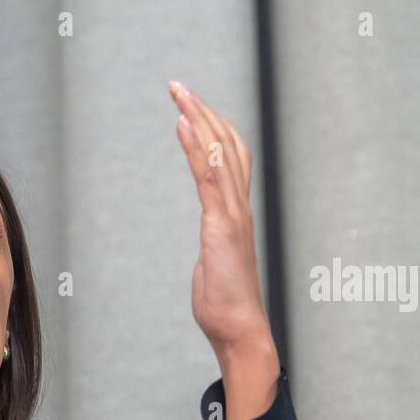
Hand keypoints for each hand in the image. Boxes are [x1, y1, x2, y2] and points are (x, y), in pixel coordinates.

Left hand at [169, 80, 271, 353]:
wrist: (240, 332)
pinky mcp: (222, 226)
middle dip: (203, 112)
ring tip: (179, 93)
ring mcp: (232, 215)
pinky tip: (182, 124)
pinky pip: (208, 178)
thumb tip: (211, 252)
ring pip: (218, 153)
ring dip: (198, 119)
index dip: (213, 131)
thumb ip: (214, 250)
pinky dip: (195, 148)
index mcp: (235, 215)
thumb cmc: (226, 307)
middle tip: (180, 87)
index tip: (193, 108)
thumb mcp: (216, 267)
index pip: (229, 160)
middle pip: (225, 146)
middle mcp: (238, 207)